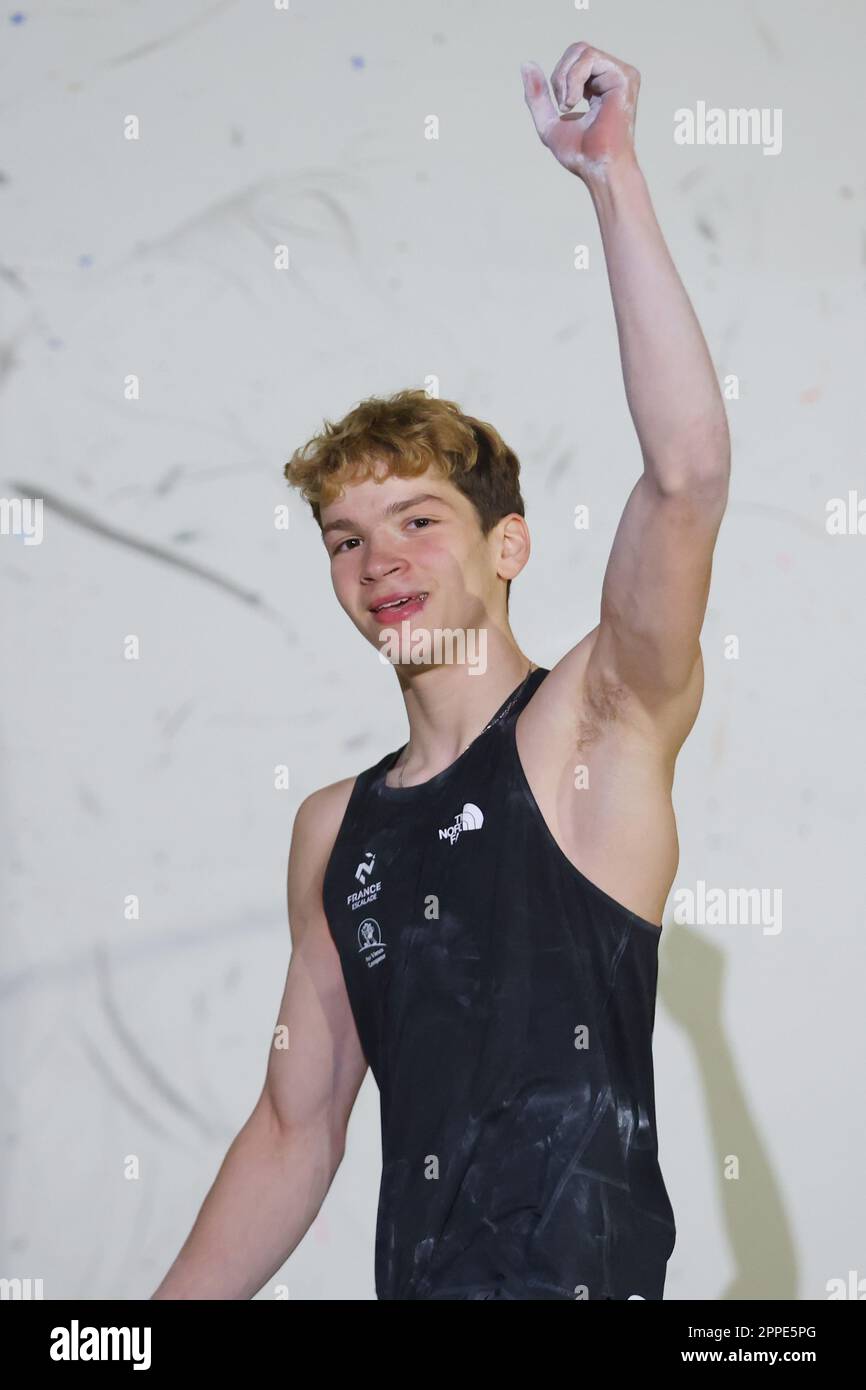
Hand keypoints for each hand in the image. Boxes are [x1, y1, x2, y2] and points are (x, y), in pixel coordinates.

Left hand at [520, 42, 639, 182]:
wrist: (598, 168)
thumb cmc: (580, 154)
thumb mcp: (549, 122)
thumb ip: (538, 96)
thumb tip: (526, 63)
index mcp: (600, 86)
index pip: (574, 60)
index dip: (558, 77)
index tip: (562, 108)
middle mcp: (613, 77)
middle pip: (577, 49)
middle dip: (559, 74)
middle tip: (562, 106)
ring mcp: (622, 75)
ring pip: (581, 51)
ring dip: (564, 78)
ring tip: (567, 106)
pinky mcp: (625, 77)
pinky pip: (589, 58)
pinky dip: (573, 79)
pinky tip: (573, 102)